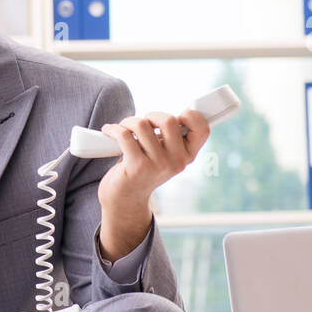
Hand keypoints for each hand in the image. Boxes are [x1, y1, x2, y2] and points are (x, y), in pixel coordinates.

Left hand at [96, 109, 210, 252]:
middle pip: (169, 120)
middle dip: (151, 115)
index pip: (202, 129)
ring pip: (142, 125)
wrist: (125, 198)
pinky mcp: (137, 166)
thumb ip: (172, 137)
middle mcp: (177, 161)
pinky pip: (124, 135)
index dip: (192, 115)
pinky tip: (109, 132)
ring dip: (128, 122)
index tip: (177, 115)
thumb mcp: (165, 155)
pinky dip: (113, 129)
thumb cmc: (144, 169)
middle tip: (142, 124)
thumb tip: (177, 112)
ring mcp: (158, 164)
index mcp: (188, 156)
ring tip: (123, 129)